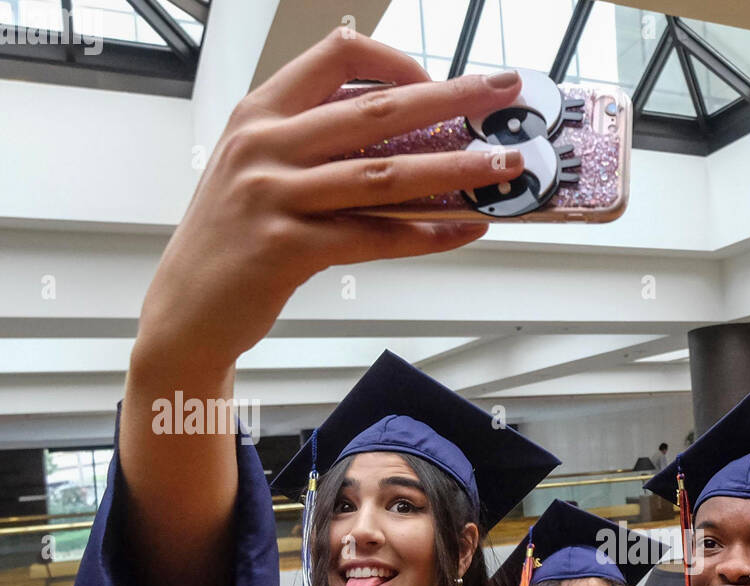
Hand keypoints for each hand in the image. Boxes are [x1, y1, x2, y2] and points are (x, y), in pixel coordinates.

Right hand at [134, 28, 525, 371]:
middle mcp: (264, 144)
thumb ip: (320, 148)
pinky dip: (427, 234)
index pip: (339, 55)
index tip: (441, 80)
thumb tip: (413, 144)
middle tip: (505, 92)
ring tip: (504, 167)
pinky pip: (374, 236)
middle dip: (452, 98)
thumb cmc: (235, 240)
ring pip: (384, 173)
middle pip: (377, 109)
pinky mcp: (285, 247)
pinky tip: (466, 230)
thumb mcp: (263, 172)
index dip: (399, 61)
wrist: (187, 310)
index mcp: (261, 111)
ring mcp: (272, 194)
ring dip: (455, 170)